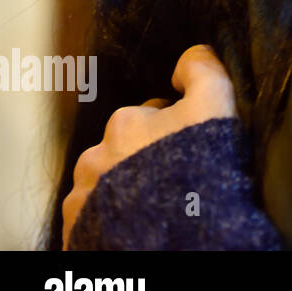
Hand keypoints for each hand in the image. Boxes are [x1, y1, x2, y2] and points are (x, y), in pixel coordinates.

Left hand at [61, 44, 236, 249]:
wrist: (179, 236)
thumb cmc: (199, 169)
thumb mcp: (213, 106)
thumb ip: (202, 71)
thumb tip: (191, 54)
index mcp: (126, 123)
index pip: (151, 114)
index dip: (176, 125)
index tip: (191, 142)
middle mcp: (96, 157)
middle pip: (124, 151)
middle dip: (143, 159)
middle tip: (175, 178)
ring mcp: (84, 199)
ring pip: (105, 186)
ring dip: (124, 191)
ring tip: (157, 207)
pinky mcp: (78, 234)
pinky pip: (93, 221)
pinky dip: (111, 221)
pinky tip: (138, 225)